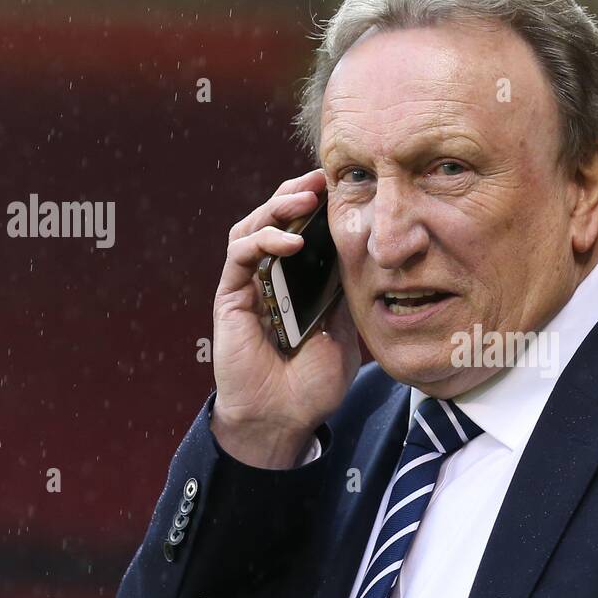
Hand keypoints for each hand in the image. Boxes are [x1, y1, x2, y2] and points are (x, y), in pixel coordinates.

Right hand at [210, 171, 361, 467]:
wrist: (284, 419)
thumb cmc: (313, 383)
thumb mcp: (344, 331)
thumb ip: (346, 293)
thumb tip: (366, 251)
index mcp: (299, 281)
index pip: (305, 230)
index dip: (320, 205)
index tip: (346, 186)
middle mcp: (271, 277)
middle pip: (275, 218)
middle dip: (297, 192)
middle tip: (322, 178)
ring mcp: (248, 285)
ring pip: (253, 227)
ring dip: (277, 206)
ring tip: (306, 198)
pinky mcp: (231, 297)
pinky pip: (240, 255)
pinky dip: (263, 240)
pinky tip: (289, 240)